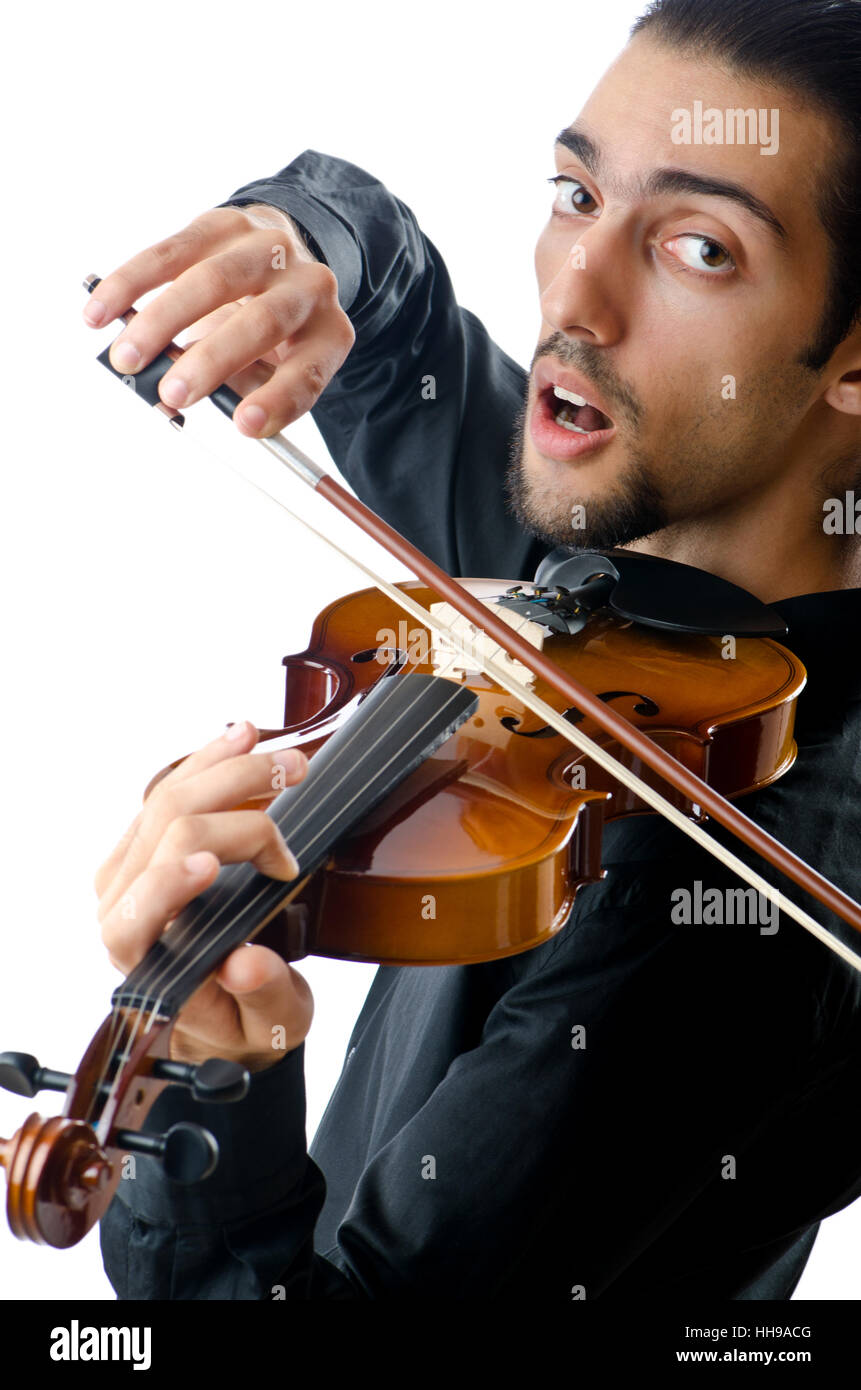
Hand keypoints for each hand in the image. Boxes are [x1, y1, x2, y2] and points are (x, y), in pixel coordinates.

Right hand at [83, 203, 354, 436]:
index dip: (276, 400)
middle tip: (171, 394)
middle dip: (211, 362)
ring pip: (211, 281)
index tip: (242, 425)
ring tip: (126, 359)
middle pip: (261, 323)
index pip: (308, 373)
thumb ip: (232, 388)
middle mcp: (308, 286)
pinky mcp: (222, 225)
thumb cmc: (269, 337)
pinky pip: (170, 253)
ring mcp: (267, 249)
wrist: (280, 260)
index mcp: (328, 334)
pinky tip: (100, 313)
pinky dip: (130, 285)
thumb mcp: (267, 371)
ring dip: (162, 323)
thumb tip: (170, 397)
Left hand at [95, 720, 313, 1070]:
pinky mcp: (148, 842)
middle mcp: (124, 907)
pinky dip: (211, 761)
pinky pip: (171, 788)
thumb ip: (261, 996)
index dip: (167, 884)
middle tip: (297, 784)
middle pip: (166, 829)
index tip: (212, 867)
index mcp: (142, 960)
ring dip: (230, 767)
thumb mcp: (267, 1025)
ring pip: (168, 796)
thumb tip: (247, 966)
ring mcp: (132, 867)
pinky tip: (242, 739)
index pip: (134, 914)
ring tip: (286, 760)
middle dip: (236, 798)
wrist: (228, 1005)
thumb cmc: (242, 1020)